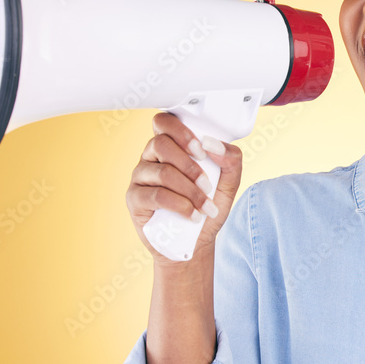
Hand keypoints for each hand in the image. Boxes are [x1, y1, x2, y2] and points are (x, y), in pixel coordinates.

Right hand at [125, 112, 242, 265]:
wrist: (196, 241)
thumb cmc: (208, 208)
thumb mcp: (228, 183)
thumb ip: (230, 160)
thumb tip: (213, 145)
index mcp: (171, 147)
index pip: (164, 122)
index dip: (181, 131)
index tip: (201, 150)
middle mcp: (151, 158)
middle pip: (161, 144)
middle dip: (190, 165)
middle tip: (207, 184)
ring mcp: (140, 177)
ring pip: (162, 172)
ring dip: (189, 190)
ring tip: (204, 207)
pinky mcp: (134, 198)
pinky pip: (156, 195)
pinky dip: (180, 205)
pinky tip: (192, 215)